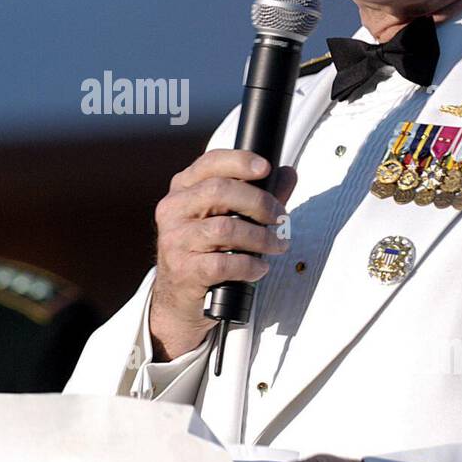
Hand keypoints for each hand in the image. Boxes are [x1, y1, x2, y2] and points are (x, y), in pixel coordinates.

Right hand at [149, 149, 296, 360]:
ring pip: (225, 228)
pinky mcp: (183, 270)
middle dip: (259, 203)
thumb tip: (288, 173)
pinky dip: (249, 265)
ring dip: (261, 237)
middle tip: (281, 219)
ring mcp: (175, 240)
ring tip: (277, 246)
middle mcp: (173, 210)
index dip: (239, 161)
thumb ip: (259, 195)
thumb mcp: (229, 218)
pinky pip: (223, 263)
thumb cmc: (208, 252)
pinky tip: (258, 268)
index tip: (265, 168)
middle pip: (220, 191)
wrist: (179, 300)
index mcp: (183, 190)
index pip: (209, 163)